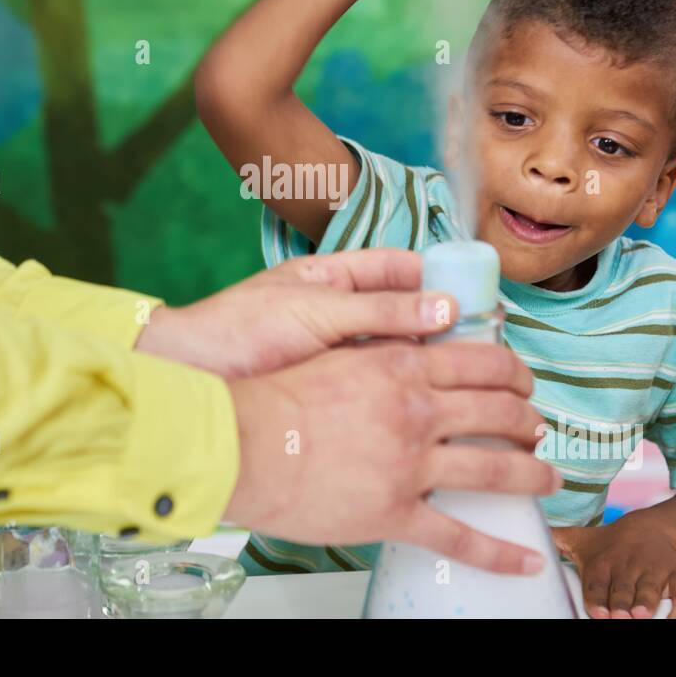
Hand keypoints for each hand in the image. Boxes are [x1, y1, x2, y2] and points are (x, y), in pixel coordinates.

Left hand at [134, 249, 455, 379]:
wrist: (191, 376)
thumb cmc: (241, 329)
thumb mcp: (316, 312)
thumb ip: (380, 311)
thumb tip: (445, 308)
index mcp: (333, 277)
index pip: (398, 268)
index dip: (436, 276)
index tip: (473, 294)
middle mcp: (339, 314)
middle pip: (404, 314)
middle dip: (441, 326)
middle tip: (484, 344)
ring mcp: (335, 354)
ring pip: (395, 354)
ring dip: (427, 365)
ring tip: (470, 379)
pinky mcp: (329, 392)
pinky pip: (377, 388)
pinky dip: (404, 395)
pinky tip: (430, 408)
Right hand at [223, 339, 559, 573]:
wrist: (245, 442)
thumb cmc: (278, 398)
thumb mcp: (338, 351)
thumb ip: (383, 346)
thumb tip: (416, 341)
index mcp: (404, 368)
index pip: (482, 364)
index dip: (514, 373)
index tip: (522, 381)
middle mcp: (418, 413)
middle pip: (499, 411)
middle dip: (529, 419)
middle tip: (537, 426)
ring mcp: (411, 466)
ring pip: (495, 469)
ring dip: (532, 474)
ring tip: (549, 478)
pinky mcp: (395, 513)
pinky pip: (458, 536)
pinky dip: (499, 552)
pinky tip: (526, 560)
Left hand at [554, 515, 675, 617]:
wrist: (653, 527)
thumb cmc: (611, 544)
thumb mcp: (583, 541)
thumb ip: (558, 541)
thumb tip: (527, 530)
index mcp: (603, 562)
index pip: (596, 583)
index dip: (596, 598)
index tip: (598, 613)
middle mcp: (628, 565)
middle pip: (623, 589)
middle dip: (620, 604)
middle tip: (619, 617)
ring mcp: (654, 569)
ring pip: (650, 589)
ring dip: (646, 603)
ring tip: (641, 615)